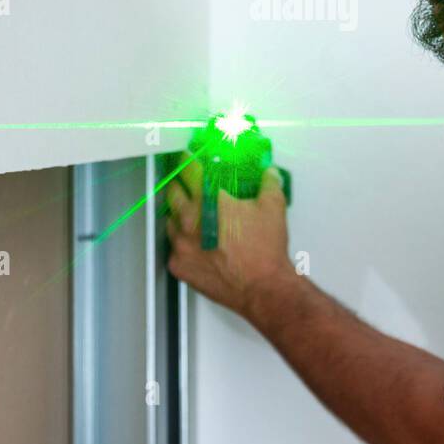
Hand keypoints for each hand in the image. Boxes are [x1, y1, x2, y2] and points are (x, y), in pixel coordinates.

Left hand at [164, 160, 294, 317]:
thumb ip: (269, 183)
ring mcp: (180, 245)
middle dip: (179, 186)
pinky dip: (182, 244)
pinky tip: (194, 244)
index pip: (188, 170)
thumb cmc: (264, 250)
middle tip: (187, 185)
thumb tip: (269, 173)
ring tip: (193, 217)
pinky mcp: (179, 266)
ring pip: (170, 222)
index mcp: (207, 200)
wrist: (262, 287)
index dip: (186, 159)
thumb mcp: (273, 207)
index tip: (186, 156)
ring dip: (179, 215)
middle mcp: (188, 220)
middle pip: (172, 193)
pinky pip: (173, 249)